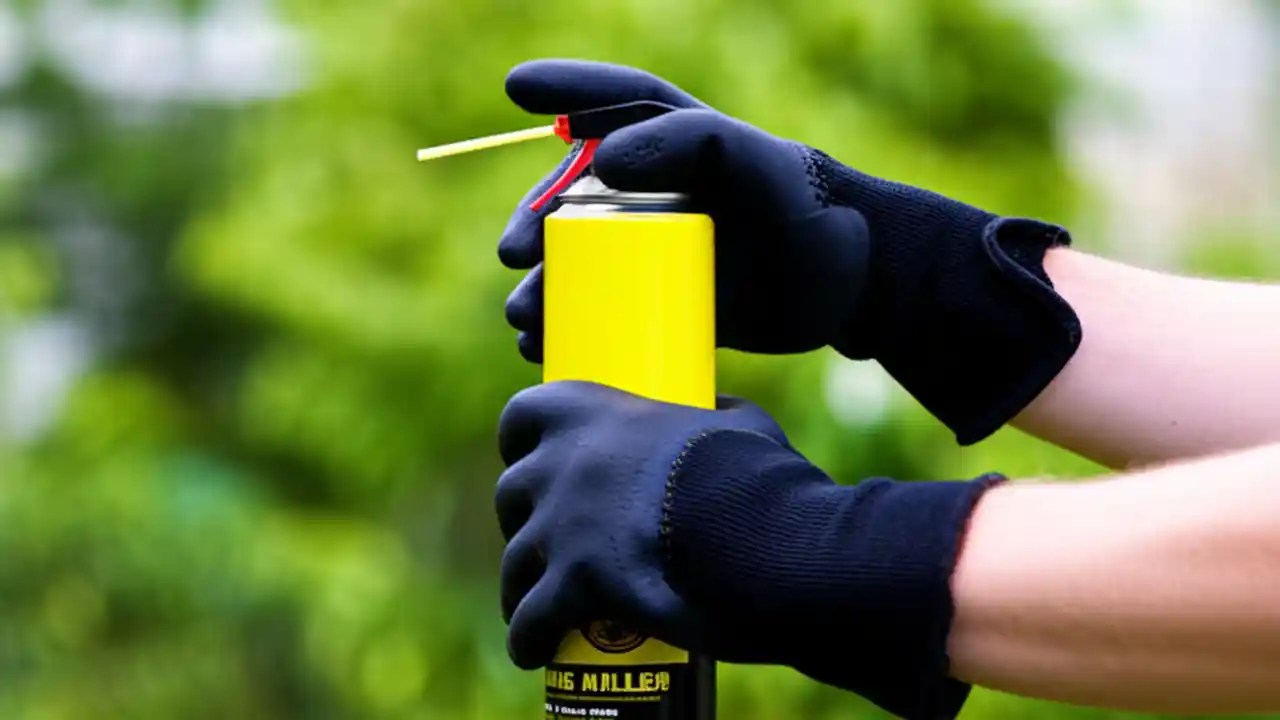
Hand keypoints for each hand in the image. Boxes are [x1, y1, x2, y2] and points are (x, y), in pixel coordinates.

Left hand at [495, 380, 1002, 719]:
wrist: (766, 537)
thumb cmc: (761, 478)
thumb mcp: (741, 425)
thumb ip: (715, 412)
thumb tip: (717, 409)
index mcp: (597, 413)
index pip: (522, 415)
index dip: (524, 442)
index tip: (535, 460)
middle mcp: (565, 463)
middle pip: (511, 493)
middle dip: (526, 520)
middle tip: (552, 541)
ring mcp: (562, 524)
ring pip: (515, 562)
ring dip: (523, 586)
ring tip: (540, 607)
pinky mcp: (572, 584)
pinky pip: (529, 620)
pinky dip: (529, 639)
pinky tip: (536, 652)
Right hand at [499, 59, 1080, 444]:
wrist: (841, 290)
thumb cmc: (803, 211)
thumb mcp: (754, 162)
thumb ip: (685, 141)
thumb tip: (600, 163)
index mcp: (674, 143)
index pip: (610, 104)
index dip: (564, 89)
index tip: (517, 84)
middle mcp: (653, 193)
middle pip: (569, 199)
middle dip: (531, 223)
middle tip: (514, 254)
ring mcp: (652, 250)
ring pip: (573, 263)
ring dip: (537, 289)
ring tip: (523, 316)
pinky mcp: (659, 301)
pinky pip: (598, 312)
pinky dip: (563, 328)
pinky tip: (540, 344)